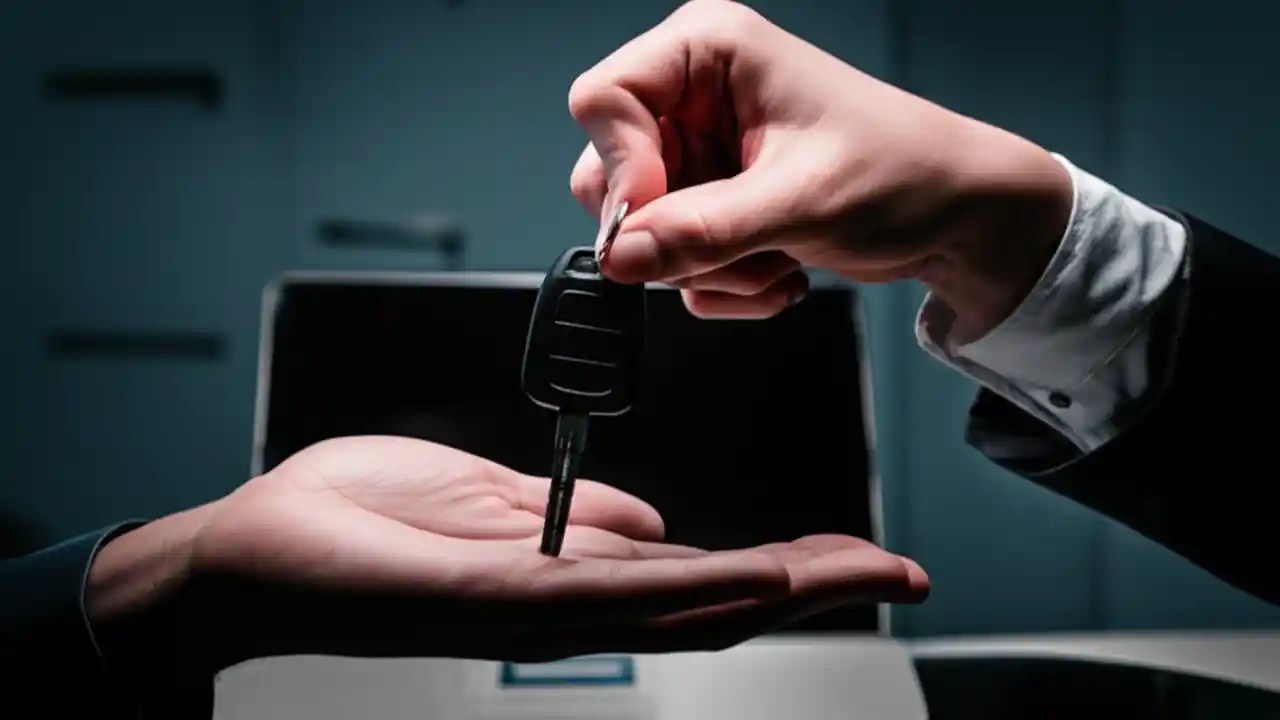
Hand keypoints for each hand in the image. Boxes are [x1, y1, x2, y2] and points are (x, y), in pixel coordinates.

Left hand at [87, 436, 926, 686]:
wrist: (258, 551)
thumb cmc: (362, 520)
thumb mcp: (489, 498)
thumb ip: (575, 515)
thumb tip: (651, 521)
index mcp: (571, 571)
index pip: (701, 572)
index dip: (788, 565)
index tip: (859, 553)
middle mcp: (571, 605)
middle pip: (714, 600)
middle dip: (813, 587)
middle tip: (901, 572)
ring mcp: (539, 614)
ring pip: (681, 607)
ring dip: (777, 589)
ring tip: (856, 573)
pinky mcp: (494, 606)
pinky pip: (605, 599)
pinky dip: (687, 590)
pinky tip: (751, 577)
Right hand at [569, 0, 1071, 341]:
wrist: (957, 218)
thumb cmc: (902, 172)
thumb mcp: (799, 201)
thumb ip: (702, 232)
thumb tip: (620, 257)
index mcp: (709, 52)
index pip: (603, 101)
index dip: (622, 166)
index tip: (659, 216)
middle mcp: (692, 98)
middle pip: (609, 175)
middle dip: (675, 234)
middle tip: (739, 247)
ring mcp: (699, 156)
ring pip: (641, 232)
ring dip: (707, 268)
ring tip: (777, 257)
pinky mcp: (709, 205)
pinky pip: (672, 263)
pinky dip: (722, 284)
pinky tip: (780, 270)